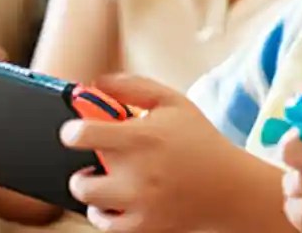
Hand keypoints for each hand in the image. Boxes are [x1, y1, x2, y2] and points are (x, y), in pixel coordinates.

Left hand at [60, 74, 270, 231]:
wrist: (229, 187)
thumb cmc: (200, 141)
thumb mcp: (172, 102)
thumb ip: (133, 87)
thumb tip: (98, 83)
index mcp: (142, 137)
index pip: (83, 134)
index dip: (72, 131)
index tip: (73, 132)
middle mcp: (137, 173)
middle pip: (80, 176)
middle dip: (83, 166)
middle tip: (96, 160)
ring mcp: (139, 203)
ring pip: (88, 201)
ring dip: (89, 189)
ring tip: (103, 180)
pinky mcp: (144, 226)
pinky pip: (105, 225)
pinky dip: (102, 214)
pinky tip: (113, 201)